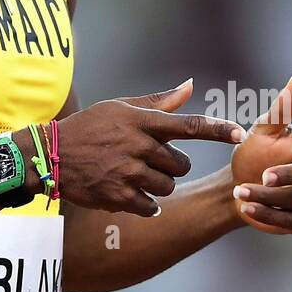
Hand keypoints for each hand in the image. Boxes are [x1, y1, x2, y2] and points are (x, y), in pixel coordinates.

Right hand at [57, 79, 244, 217]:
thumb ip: (158, 103)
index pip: (188, 125)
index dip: (217, 129)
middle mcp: (138, 145)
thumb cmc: (89, 128)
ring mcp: (128, 172)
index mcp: (141, 121)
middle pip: (181, 164)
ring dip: (157, 185)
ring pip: (167, 186)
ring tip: (134, 175)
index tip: (239, 134)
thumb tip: (189, 86)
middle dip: (171, 165)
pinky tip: (130, 193)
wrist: (51, 155)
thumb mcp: (120, 108)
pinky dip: (146, 204)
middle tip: (147, 160)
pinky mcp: (118, 196)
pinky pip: (150, 206)